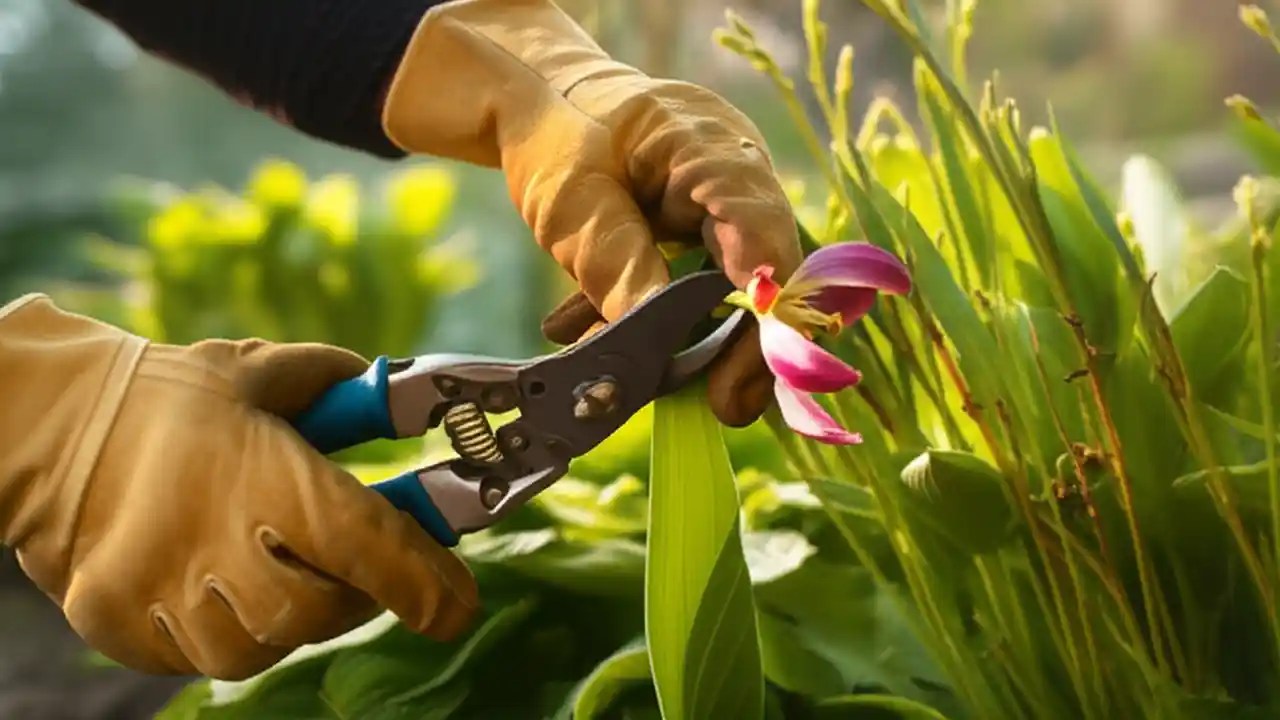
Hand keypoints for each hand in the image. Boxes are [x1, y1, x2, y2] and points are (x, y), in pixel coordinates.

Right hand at [0, 297, 477, 680]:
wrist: (51, 425)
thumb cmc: (172, 397)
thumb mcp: (265, 372)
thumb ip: (345, 388)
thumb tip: (407, 403)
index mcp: (259, 475)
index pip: (363, 544)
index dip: (423, 580)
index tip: (456, 603)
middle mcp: (209, 543)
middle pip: (317, 612)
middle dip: (356, 595)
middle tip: (359, 567)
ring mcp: (157, 594)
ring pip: (259, 646)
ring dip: (291, 616)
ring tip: (277, 567)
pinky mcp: (119, 626)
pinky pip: (200, 658)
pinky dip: (231, 629)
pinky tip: (222, 583)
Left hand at [380, 0, 802, 426]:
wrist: (545, 103)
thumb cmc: (559, 137)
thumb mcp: (573, 204)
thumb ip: (615, 268)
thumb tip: (650, 348)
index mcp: (710, 150)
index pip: (763, 235)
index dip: (765, 311)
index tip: (742, 373)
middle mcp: (738, 177)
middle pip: (770, 272)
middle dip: (747, 347)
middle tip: (725, 409)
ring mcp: (727, 205)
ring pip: (740, 288)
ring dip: (700, 341)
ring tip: (659, 388)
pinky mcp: (707, 231)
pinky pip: (704, 285)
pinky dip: (662, 320)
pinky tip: (602, 339)